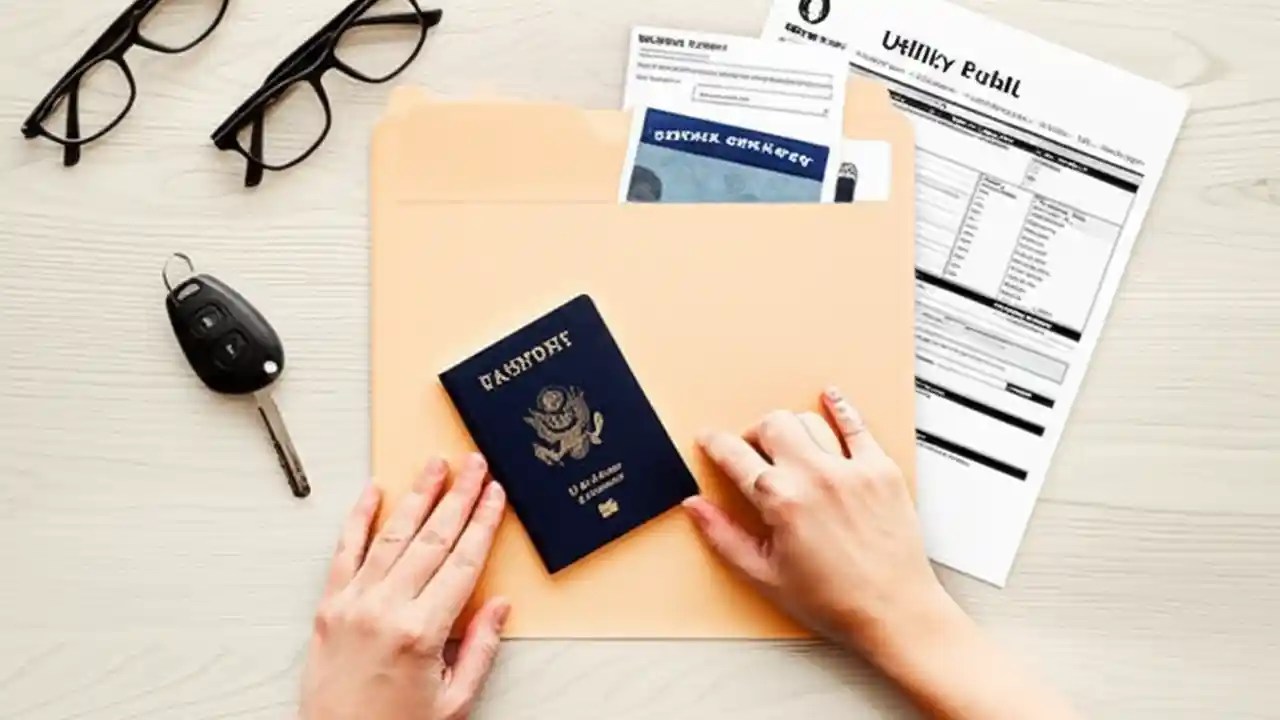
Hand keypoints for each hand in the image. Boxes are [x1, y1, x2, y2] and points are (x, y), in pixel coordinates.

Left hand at [299, 454, 509, 719]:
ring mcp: (353, 605)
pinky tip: (373, 493)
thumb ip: (479, 649)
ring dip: (417, 496)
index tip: (496, 496)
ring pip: (392, 536)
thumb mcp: (453, 701)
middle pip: (432, 539)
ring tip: (434, 467)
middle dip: (458, 497)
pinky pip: (345, 552)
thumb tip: (499, 606)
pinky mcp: (329, 608)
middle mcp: (385, 610)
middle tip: (474, 465)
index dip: (483, 524)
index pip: (463, 562)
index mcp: (422, 632)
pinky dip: (359, 519)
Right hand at [684, 387, 952, 661]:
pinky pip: (858, 425)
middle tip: (754, 450)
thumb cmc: (836, 601)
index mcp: (780, 500)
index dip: (714, 443)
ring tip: (791, 445)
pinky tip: (831, 400)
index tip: (710, 440)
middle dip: (754, 433)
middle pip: (770, 424)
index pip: (734, 454)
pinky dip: (841, 407)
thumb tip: (697, 508)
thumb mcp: (764, 575)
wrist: (894, 612)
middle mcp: (814, 475)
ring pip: (808, 420)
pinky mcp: (881, 470)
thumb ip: (724, 535)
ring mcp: (851, 469)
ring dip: (792, 428)